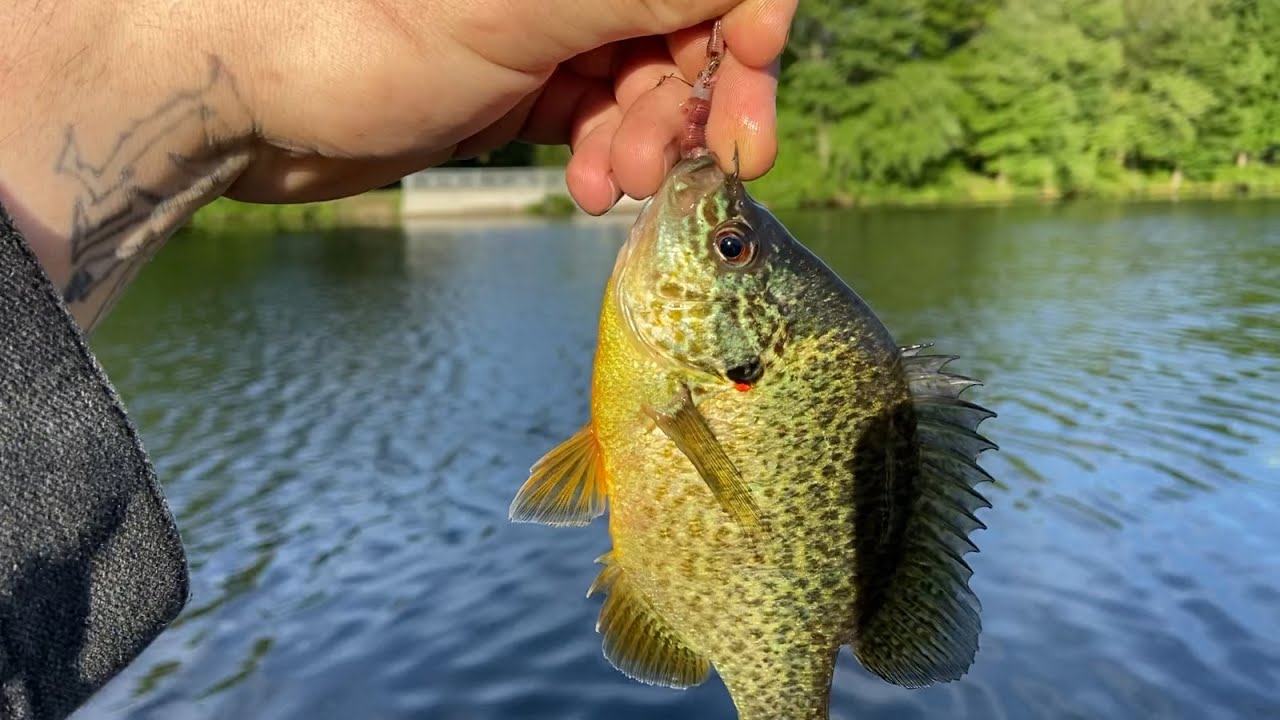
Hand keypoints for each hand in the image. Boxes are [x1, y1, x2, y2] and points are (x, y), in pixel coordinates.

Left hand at [0, 0, 794, 333]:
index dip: (747, 15)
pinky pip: (605, 121)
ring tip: (621, 182)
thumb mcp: (514, 13)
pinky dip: (612, 158)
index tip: (752, 68)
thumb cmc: (352, 37)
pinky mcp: (526, 85)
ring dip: (656, 140)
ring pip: (652, 83)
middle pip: (692, 25)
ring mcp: (550, 28)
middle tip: (713, 160)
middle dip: (703, 94)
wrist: (247, 107)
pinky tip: (591, 188)